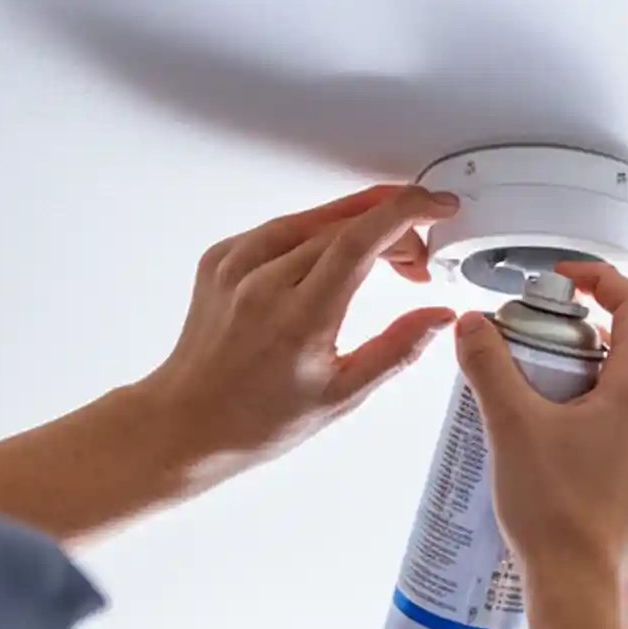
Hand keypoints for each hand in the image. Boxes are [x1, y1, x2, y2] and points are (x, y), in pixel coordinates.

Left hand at [141, 185, 459, 485]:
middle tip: (416, 258)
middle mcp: (262, 283)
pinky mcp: (220, 257)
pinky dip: (317, 230)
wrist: (188, 423)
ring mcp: (235, 264)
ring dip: (359, 223)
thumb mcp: (343, 395)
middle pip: (344, 225)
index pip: (359, 241)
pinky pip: (280, 226)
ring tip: (384, 252)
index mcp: (298, 318)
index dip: (406, 213)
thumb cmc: (258, 418)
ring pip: (313, 218)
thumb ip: (397, 349)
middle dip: (394, 228)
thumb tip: (438, 316)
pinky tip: (334, 251)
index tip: (436, 205)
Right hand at [454, 262, 627, 588]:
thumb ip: (488, 365)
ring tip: (525, 399)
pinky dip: (583, 415)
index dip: (601, 279)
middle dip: (570, 338)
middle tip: (525, 348)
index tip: (564, 280)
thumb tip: (472, 326)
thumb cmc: (557, 515)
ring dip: (575, 379)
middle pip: (624, 347)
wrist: (580, 590)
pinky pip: (618, 426)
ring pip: (620, 389)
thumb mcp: (510, 425)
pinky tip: (542, 442)